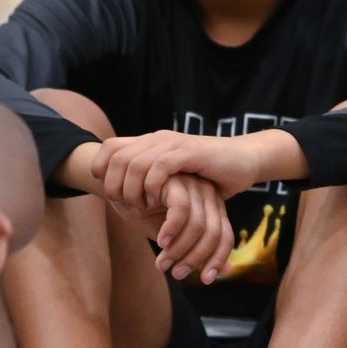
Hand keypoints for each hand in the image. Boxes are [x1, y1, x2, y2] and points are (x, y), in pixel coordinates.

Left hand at [91, 130, 277, 209]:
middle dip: (115, 187)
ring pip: (135, 164)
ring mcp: (173, 143)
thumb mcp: (174, 176)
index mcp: (151, 141)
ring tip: (142, 208)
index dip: (101, 169)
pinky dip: (153, 187)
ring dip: (133, 191)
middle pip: (117, 158)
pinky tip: (159, 202)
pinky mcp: (189, 153)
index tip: (111, 195)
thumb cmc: (210, 174)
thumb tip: (122, 192)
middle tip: (126, 208)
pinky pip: (159, 167)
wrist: (245, 161)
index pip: (110, 147)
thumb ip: (151, 178)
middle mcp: (158, 138)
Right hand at [131, 173, 232, 284]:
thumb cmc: (149, 214)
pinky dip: (172, 230)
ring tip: (163, 263)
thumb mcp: (175, 237)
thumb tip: (225, 273)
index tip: (204, 280)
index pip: (225, 237)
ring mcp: (193, 185)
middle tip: (177, 274)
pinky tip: (161, 242)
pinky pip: (181, 209)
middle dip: (195, 258)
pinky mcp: (175, 179)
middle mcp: (208, 195)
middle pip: (214, 234)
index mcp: (213, 208)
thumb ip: (197, 251)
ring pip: (198, 225)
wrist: (120, 189)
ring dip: (180, 249)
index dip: (217, 260)